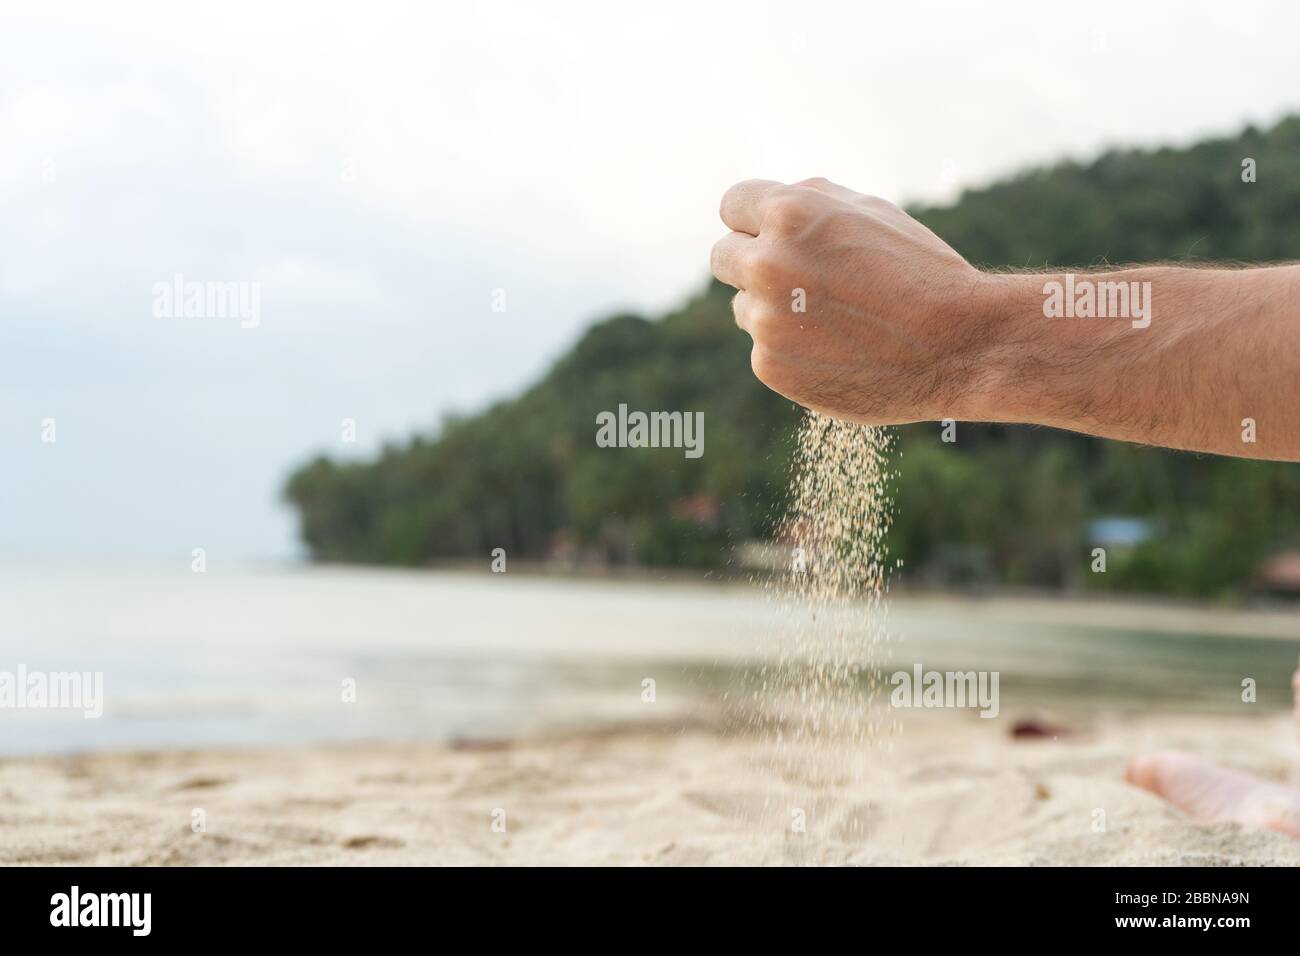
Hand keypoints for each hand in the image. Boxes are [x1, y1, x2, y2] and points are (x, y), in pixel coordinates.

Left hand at [709, 177, 995, 423]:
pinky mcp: (769, 365)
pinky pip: (764, 349)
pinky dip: (791, 351)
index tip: (763, 232)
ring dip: (773, 309)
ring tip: (835, 319)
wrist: (957, 345)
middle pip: (722, 256)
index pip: (732, 205)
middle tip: (790, 277)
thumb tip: (767, 206)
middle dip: (749, 261)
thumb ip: (811, 203)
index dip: (751, 219)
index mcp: (789, 214)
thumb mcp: (871, 213)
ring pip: (744, 307)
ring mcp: (764, 319)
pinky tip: (838, 351)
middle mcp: (767, 263)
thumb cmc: (921, 273)